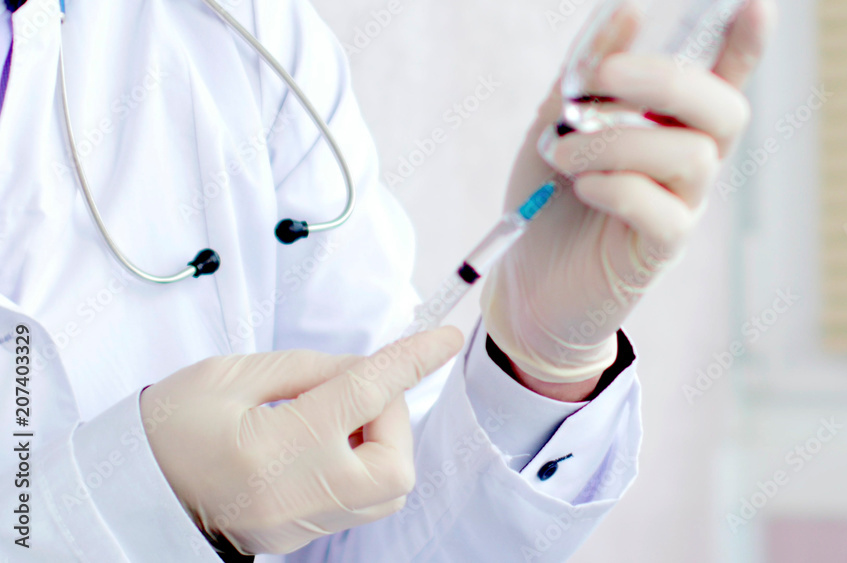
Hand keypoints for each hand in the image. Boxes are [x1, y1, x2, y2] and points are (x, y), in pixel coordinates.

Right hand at [139, 327, 463, 554]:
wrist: (129, 493)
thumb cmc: (168, 429)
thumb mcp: (228, 375)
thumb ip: (307, 369)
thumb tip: (364, 369)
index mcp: (274, 448)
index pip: (364, 396)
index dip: (410, 361)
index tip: (444, 339)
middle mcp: (295, 496)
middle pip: (395, 463)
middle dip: (391, 417)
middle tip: (353, 390)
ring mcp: (299, 525)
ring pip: (388, 489)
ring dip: (380, 442)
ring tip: (334, 417)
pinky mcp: (299, 537)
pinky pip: (360, 502)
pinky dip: (360, 464)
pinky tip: (323, 442)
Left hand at [481, 0, 775, 390]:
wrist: (524, 279)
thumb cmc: (547, 194)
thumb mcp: (555, 121)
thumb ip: (585, 71)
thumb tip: (625, 8)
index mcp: (667, 123)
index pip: (720, 76)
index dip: (744, 43)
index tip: (754, 4)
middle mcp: (687, 160)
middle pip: (723, 109)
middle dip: (666, 80)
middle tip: (602, 75)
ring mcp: (681, 207)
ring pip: (691, 156)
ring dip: (617, 140)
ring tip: (563, 152)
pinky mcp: (659, 251)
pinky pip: (665, 212)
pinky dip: (619, 187)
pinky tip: (584, 188)